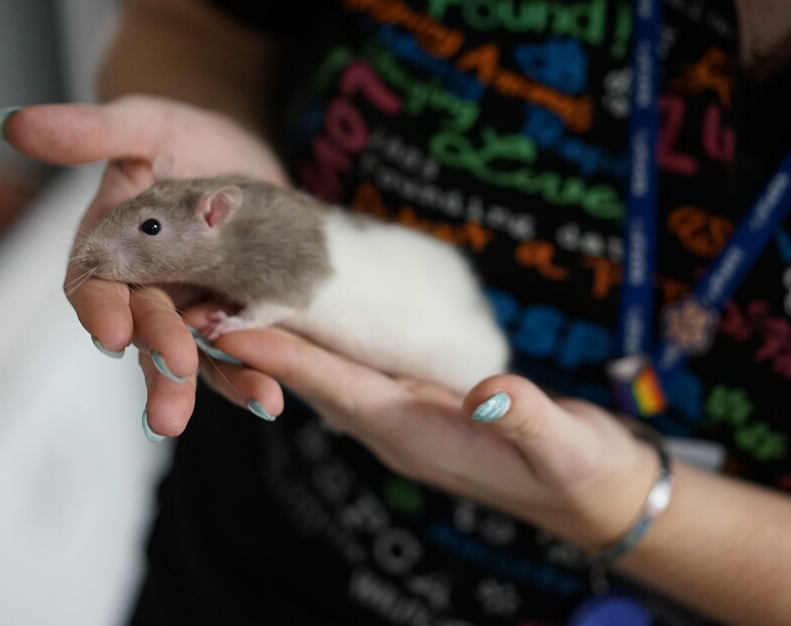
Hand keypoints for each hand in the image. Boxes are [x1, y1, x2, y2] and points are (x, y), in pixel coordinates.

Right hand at [0, 95, 289, 434]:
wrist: (238, 153)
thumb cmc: (178, 135)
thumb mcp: (140, 125)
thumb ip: (89, 131)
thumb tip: (16, 123)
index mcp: (110, 248)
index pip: (92, 285)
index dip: (99, 309)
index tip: (112, 332)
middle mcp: (145, 287)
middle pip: (145, 334)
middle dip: (160, 368)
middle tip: (170, 411)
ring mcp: (189, 307)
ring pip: (195, 355)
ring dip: (218, 384)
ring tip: (252, 405)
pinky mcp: (233, 316)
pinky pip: (239, 351)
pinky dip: (255, 372)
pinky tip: (273, 396)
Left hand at [184, 304, 660, 551]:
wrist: (589, 494)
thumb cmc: (577, 472)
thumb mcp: (564, 446)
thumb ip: (526, 420)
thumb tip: (489, 395)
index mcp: (417, 435)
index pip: (337, 389)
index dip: (284, 356)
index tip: (229, 324)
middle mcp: (394, 426)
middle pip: (312, 379)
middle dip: (257, 343)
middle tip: (201, 299)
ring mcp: (401, 416)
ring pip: (325, 373)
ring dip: (278, 339)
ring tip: (230, 296)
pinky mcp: (415, 403)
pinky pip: (353, 369)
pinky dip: (320, 340)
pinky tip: (302, 311)